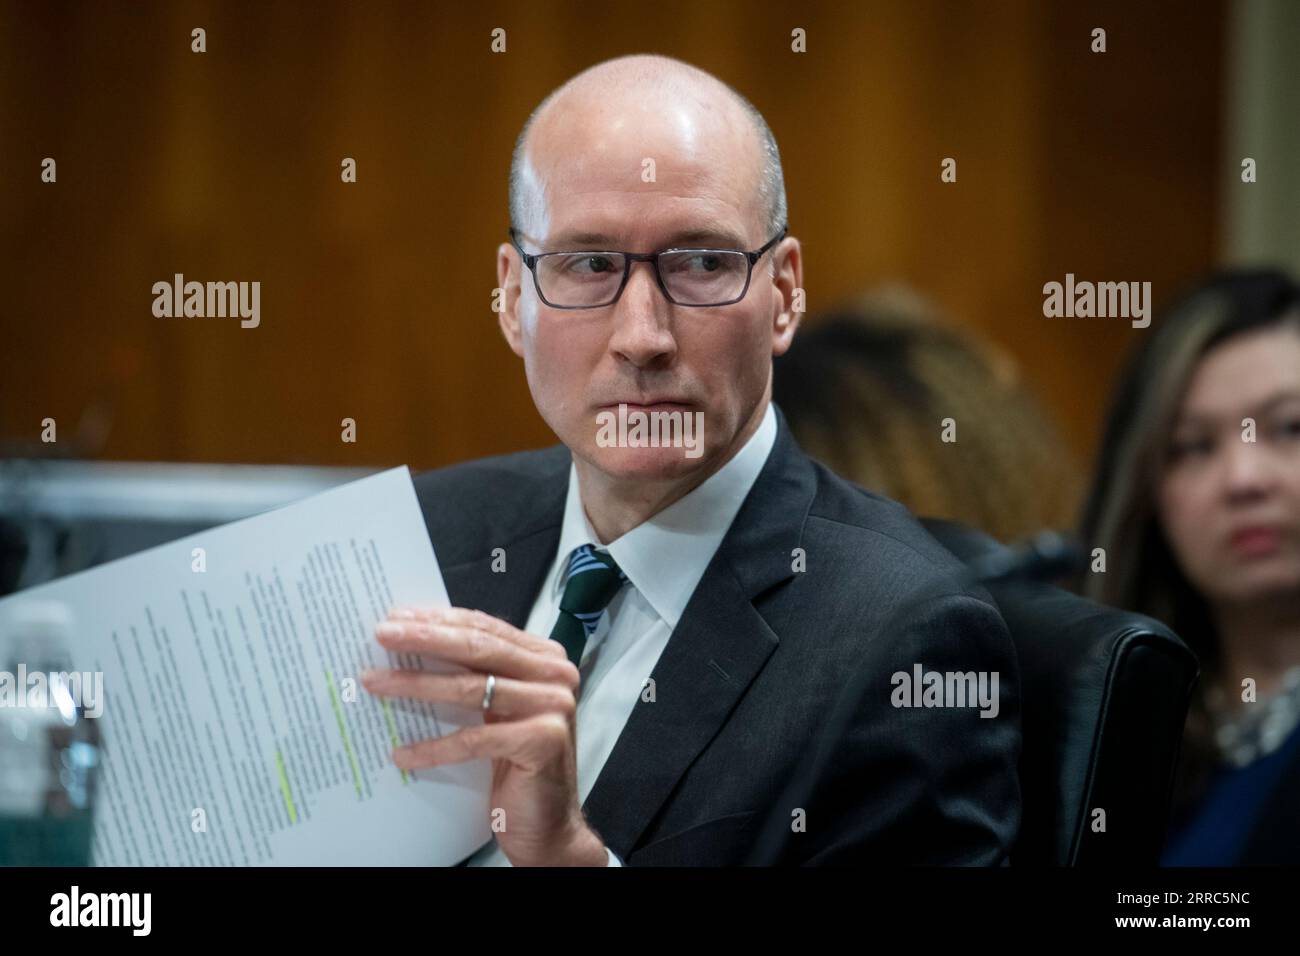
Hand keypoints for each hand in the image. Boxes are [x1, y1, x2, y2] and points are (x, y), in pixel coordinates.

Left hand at [361, 606, 609, 865]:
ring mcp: (554, 706)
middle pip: (478, 650)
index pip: (485, 629)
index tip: (396, 619)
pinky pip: (474, 740)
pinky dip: (434, 747)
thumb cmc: (516, 764)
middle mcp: (555, 675)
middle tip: (382, 634)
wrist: (549, 824)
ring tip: (375, 682)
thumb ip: (476, 676)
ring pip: (472, 689)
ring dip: (416, 685)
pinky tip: (401, 753)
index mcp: (545, 658)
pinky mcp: (542, 741)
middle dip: (425, 639)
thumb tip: (412, 644)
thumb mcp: (498, 711)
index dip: (439, 621)